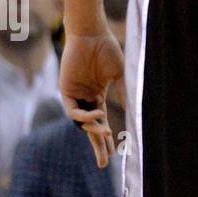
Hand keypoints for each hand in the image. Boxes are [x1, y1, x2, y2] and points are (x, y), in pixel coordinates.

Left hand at [59, 30, 125, 168]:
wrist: (92, 34)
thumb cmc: (107, 50)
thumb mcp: (119, 75)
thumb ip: (122, 93)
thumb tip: (131, 112)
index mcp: (98, 95)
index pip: (102, 122)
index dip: (107, 138)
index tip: (115, 153)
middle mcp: (85, 98)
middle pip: (91, 128)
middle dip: (98, 145)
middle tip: (104, 162)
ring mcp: (75, 95)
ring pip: (81, 122)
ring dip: (93, 129)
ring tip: (104, 131)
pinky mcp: (65, 90)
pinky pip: (73, 111)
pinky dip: (84, 116)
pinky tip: (97, 114)